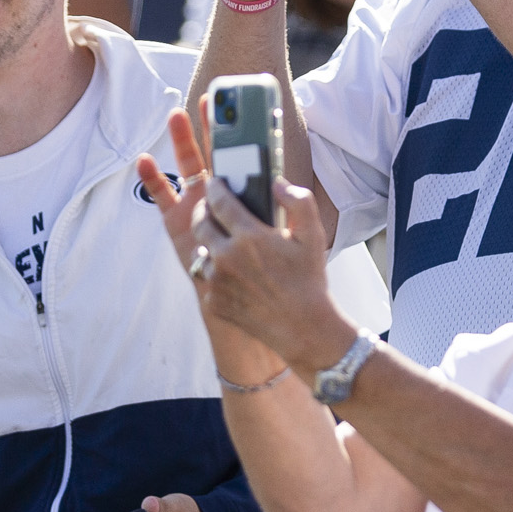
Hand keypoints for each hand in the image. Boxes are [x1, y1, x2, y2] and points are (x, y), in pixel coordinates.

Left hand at [139, 108, 350, 373]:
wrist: (303, 328)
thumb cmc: (309, 280)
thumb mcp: (313, 235)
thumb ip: (298, 201)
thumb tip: (277, 183)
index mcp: (249, 236)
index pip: (219, 200)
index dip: (215, 187)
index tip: (216, 183)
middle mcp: (226, 257)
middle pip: (200, 223)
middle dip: (204, 211)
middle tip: (212, 209)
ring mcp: (217, 281)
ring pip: (199, 252)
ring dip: (207, 244)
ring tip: (220, 243)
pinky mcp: (213, 302)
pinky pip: (206, 280)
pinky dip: (215, 275)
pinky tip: (231, 275)